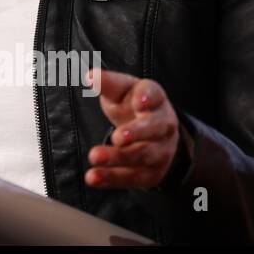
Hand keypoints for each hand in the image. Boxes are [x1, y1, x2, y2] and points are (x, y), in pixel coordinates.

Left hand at [84, 68, 180, 189]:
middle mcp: (163, 125)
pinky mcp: (151, 173)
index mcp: (155, 99)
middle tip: (117, 136)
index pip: (154, 95)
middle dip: (136, 133)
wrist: (153, 135)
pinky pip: (132, 177)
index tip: (140, 101)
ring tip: (94, 156)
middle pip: (154, 129)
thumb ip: (108, 84)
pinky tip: (93, 177)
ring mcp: (160, 150)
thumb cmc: (132, 105)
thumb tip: (90, 75)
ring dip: (118, 157)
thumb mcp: (122, 91)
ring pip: (143, 155)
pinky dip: (112, 178)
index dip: (148, 97)